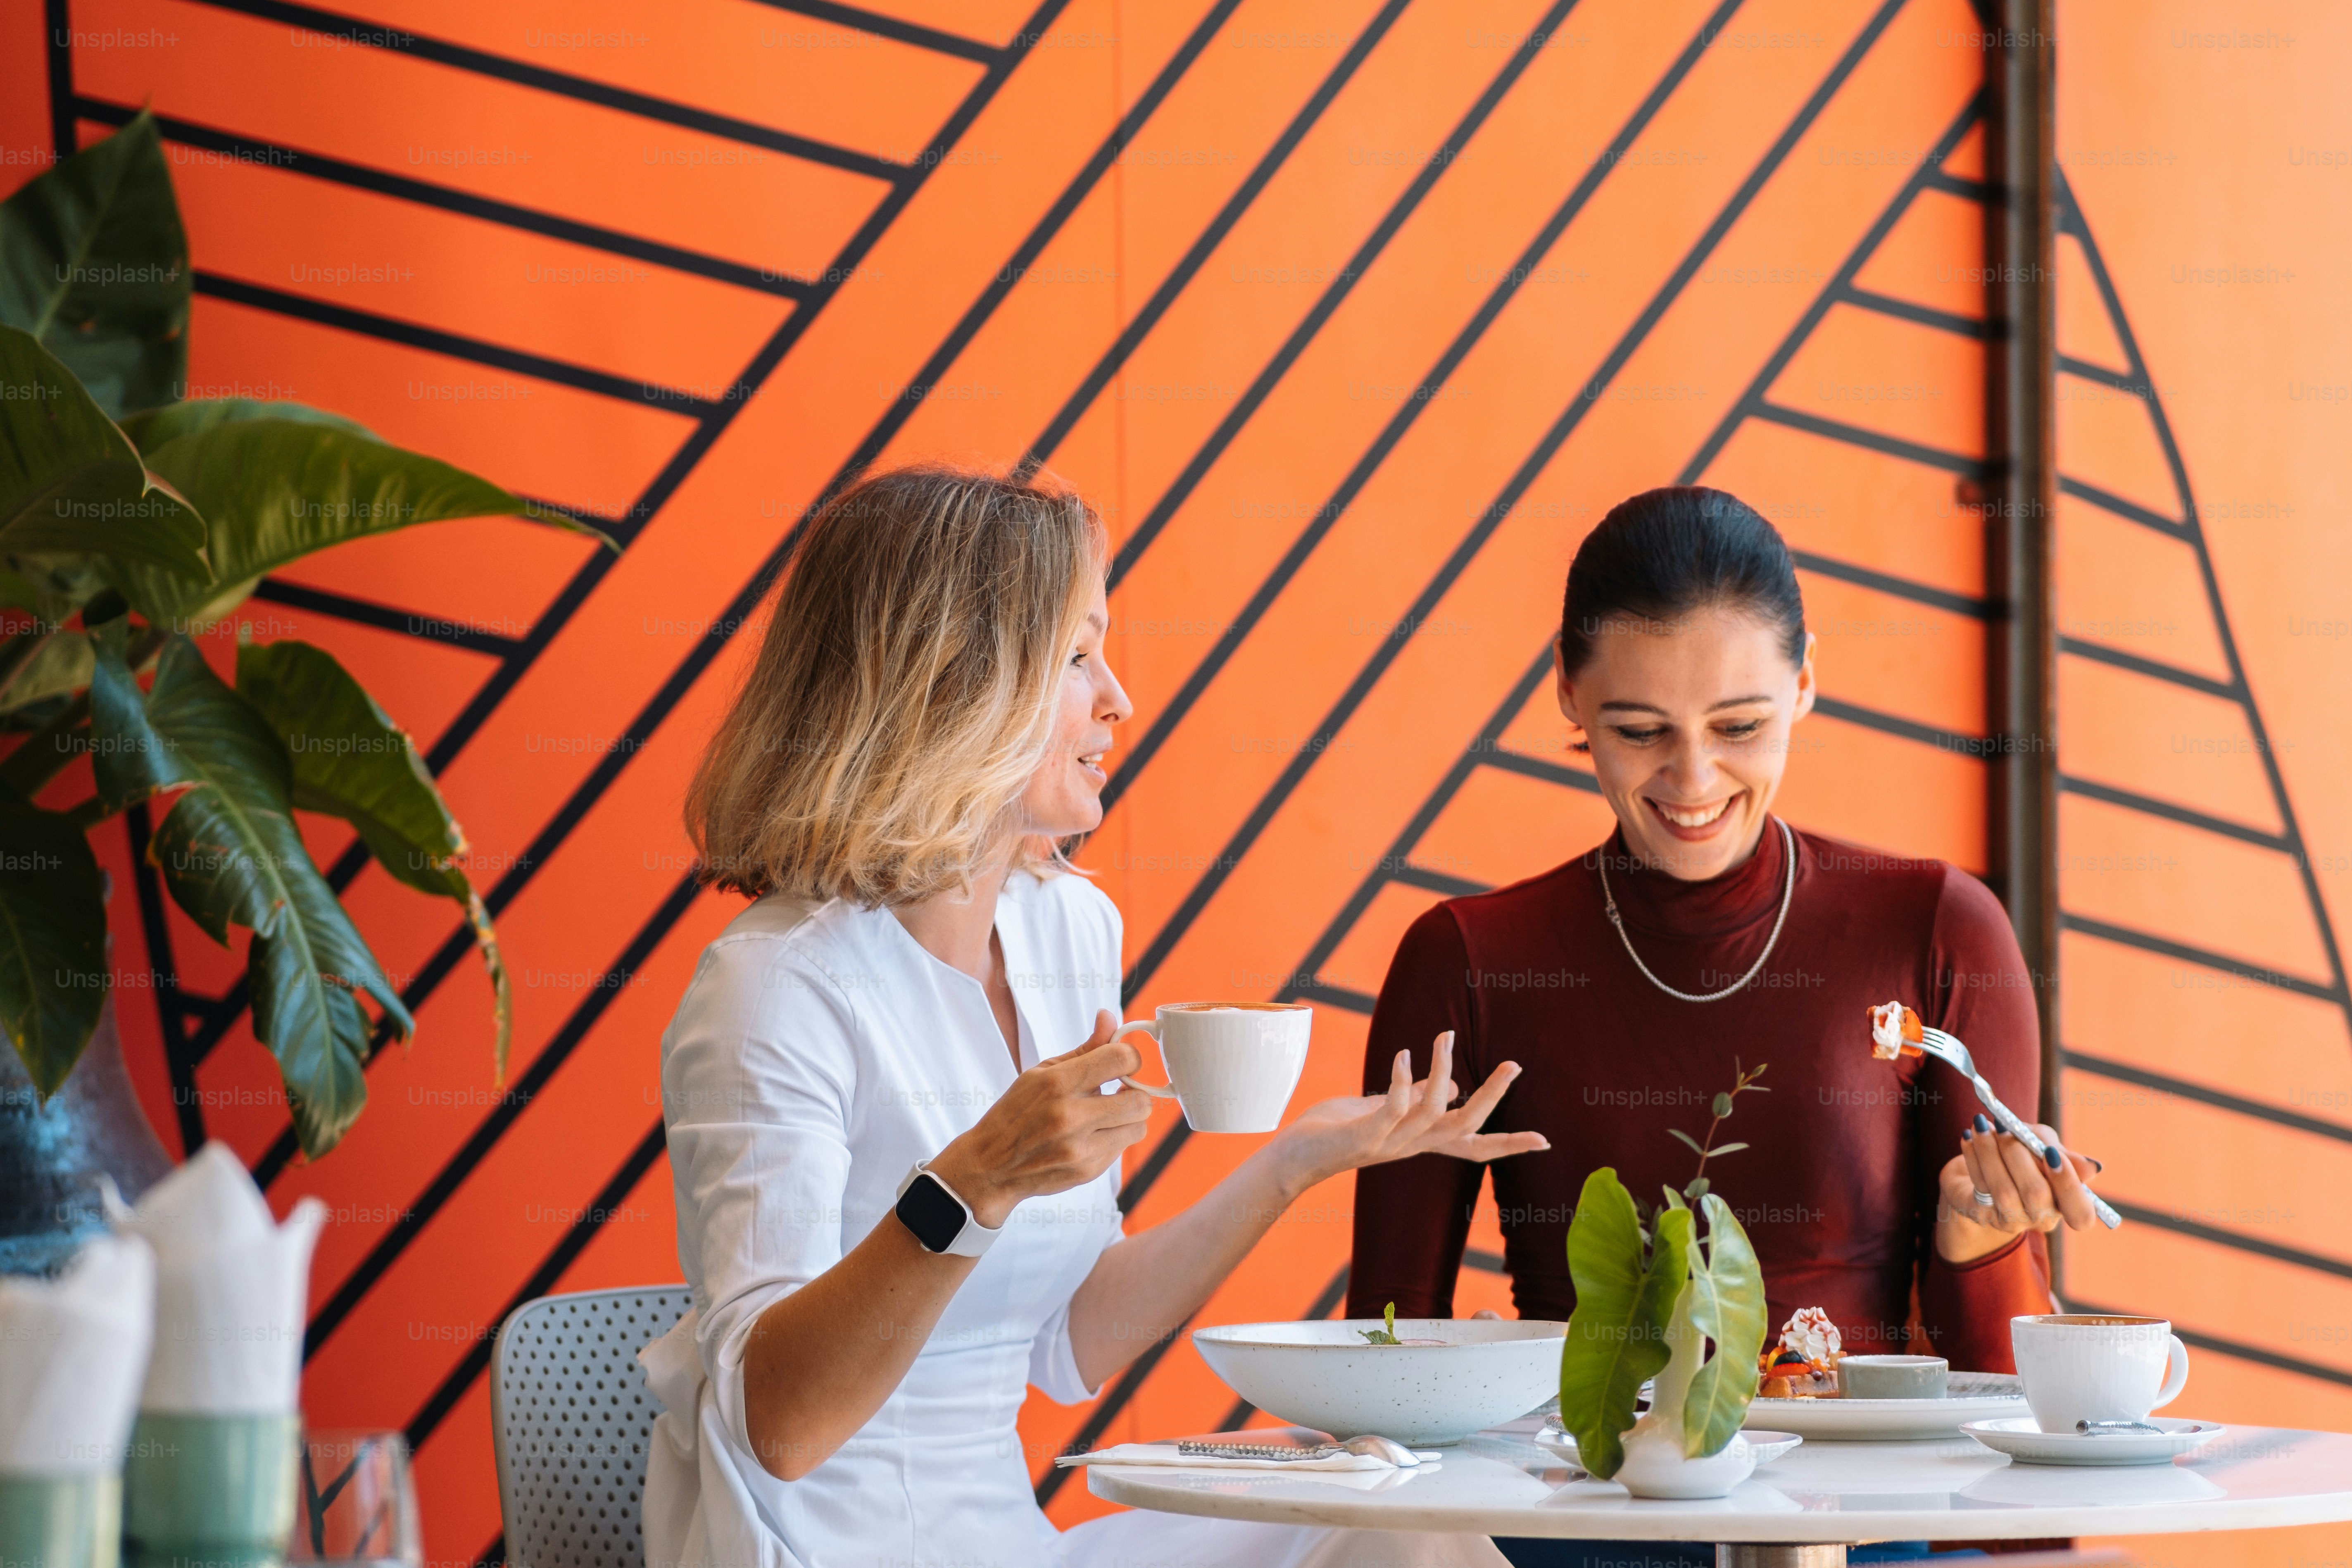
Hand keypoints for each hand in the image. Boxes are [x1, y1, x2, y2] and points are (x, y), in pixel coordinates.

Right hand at [929, 1010, 1152, 1228]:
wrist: (991, 1165)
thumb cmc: (1016, 1113)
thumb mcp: (1042, 1071)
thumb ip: (1085, 1048)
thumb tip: (1109, 1017)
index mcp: (1058, 1083)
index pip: (1121, 1059)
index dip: (1130, 1058)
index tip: (1123, 1064)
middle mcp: (1071, 1116)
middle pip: (1140, 1100)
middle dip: (1135, 1092)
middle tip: (1119, 1091)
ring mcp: (1081, 1148)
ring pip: (1138, 1127)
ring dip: (1128, 1118)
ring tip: (1106, 1114)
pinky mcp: (1087, 1171)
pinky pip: (1122, 1148)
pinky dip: (1113, 1139)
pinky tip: (1091, 1135)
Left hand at [1275, 1030, 1550, 1189]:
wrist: (1293, 1159)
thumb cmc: (1337, 1130)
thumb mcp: (1382, 1112)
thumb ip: (1416, 1099)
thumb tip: (1452, 1085)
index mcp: (1420, 1141)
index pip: (1474, 1146)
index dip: (1508, 1144)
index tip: (1544, 1141)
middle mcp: (1412, 1145)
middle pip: (1467, 1127)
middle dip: (1493, 1097)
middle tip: (1514, 1065)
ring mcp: (1390, 1143)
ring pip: (1433, 1110)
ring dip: (1442, 1070)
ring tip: (1444, 1036)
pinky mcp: (1365, 1136)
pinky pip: (1393, 1107)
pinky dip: (1402, 1080)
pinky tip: (1404, 1056)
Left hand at [1935, 1115, 2102, 1263]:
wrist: (1980, 1163)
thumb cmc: (2022, 1153)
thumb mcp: (2044, 1144)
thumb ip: (2063, 1153)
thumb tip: (2092, 1168)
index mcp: (2066, 1204)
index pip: (2081, 1214)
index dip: (2069, 1185)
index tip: (2051, 1153)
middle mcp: (2041, 1218)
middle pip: (2037, 1196)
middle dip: (2019, 1156)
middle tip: (2004, 1128)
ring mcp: (2010, 1221)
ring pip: (2003, 1191)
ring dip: (1990, 1152)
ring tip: (1979, 1124)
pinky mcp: (1980, 1215)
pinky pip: (1977, 1186)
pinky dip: (1972, 1156)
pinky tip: (1969, 1136)